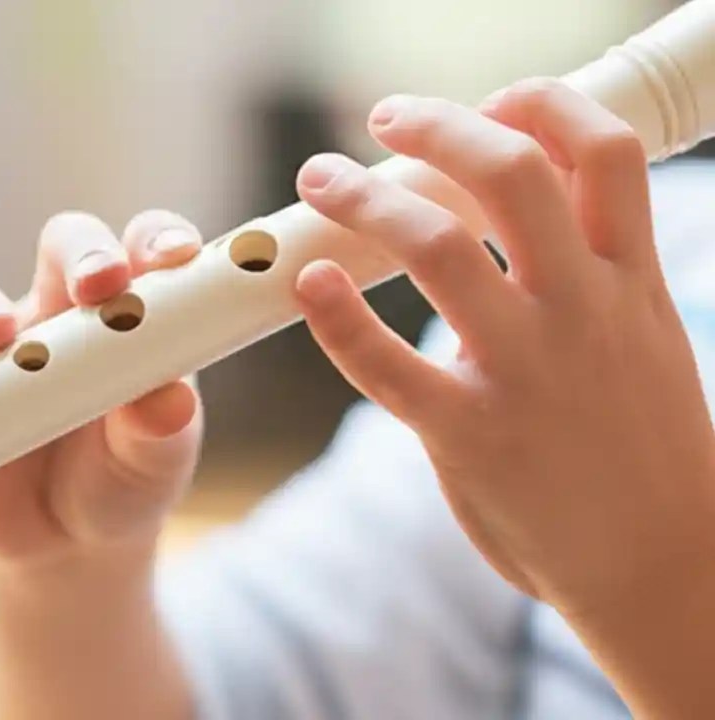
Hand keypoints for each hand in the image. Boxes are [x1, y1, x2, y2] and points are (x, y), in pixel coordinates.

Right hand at [0, 210, 203, 572]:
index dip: (154, 241)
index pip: (141, 250)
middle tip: (95, 285)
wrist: (68, 544)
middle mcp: (58, 313)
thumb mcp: (155, 464)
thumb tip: (168, 397)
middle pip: (62, 247)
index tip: (170, 260)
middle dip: (79, 253)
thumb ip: (163, 431)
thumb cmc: (125, 481)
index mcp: (125, 314)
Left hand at [291, 78, 714, 617]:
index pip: (604, 154)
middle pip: (510, 176)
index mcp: (628, 282)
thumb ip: (592, 267)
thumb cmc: (640, 443)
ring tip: (319, 180)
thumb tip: (522, 207)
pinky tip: (308, 284)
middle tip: (382, 119)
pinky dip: (337, 317)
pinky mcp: (470, 435)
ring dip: (365, 200)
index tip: (494, 99)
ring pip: (440, 249)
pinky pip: (388, 364)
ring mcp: (526, 373)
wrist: (662, 562)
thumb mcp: (642, 334)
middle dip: (436, 127)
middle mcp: (582, 312)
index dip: (542, 105)